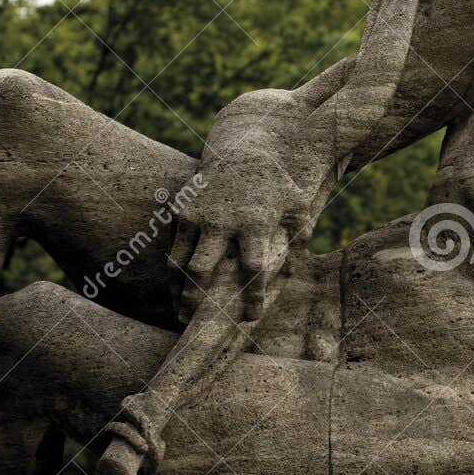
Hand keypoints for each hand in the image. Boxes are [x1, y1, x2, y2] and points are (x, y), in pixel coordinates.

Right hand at [168, 90, 316, 321]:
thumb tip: (298, 267)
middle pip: (202, 270)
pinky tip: (177, 291)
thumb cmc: (276, 185)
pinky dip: (173, 272)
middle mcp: (221, 221)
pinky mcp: (181, 211)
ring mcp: (197, 215)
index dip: (251, 297)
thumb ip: (301, 235)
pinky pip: (172, 248)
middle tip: (196, 323)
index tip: (251, 317)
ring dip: (177, 292)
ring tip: (181, 314)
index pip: (253, 268)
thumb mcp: (297, 205)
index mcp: (254, 222)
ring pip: (178, 263)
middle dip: (196, 301)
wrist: (242, 151)